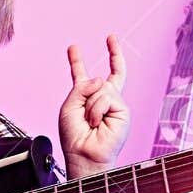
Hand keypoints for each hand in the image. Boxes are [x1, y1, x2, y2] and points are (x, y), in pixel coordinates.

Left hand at [60, 34, 130, 176]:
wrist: (84, 155)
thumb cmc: (75, 137)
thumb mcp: (69, 106)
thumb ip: (81, 87)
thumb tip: (101, 78)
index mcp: (84, 99)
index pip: (81, 76)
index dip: (76, 61)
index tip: (73, 47)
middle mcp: (102, 100)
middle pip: (112, 73)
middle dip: (115, 53)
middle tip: (111, 37)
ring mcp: (114, 104)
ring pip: (102, 86)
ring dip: (91, 105)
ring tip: (89, 122)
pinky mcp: (123, 110)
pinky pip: (107, 97)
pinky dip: (98, 109)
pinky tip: (97, 122)